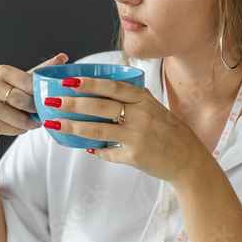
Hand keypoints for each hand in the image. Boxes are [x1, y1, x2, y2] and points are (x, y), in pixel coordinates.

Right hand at [0, 53, 68, 141]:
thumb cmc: (7, 96)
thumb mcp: (22, 81)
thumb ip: (41, 70)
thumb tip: (64, 57)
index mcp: (2, 71)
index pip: (30, 83)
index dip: (40, 94)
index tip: (46, 100)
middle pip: (24, 101)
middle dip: (36, 110)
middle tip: (40, 114)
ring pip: (20, 118)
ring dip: (30, 123)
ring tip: (32, 121)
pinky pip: (12, 129)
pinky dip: (20, 130)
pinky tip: (18, 126)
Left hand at [44, 76, 210, 182]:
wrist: (188, 160)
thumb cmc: (171, 133)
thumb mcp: (156, 109)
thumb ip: (135, 99)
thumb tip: (108, 90)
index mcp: (145, 101)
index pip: (112, 87)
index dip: (89, 83)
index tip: (69, 81)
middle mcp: (141, 117)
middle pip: (99, 107)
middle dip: (72, 103)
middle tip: (52, 102)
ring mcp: (137, 138)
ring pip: (96, 130)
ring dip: (72, 127)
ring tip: (55, 124)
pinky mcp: (135, 157)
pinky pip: (108, 153)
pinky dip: (96, 151)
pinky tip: (86, 147)